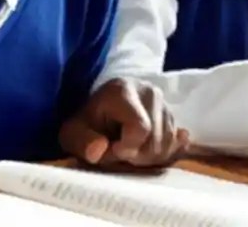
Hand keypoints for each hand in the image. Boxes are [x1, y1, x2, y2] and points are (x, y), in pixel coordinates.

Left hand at [59, 78, 189, 167]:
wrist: (100, 111)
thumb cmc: (87, 123)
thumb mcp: (73, 133)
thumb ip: (82, 142)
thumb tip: (99, 150)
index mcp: (123, 90)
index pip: (141, 128)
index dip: (126, 148)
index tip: (111, 149)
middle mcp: (149, 92)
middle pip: (155, 139)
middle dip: (136, 155)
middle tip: (118, 151)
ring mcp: (165, 103)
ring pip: (167, 144)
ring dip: (148, 157)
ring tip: (129, 150)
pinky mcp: (173, 116)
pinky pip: (174, 144)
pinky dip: (159, 154)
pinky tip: (143, 151)